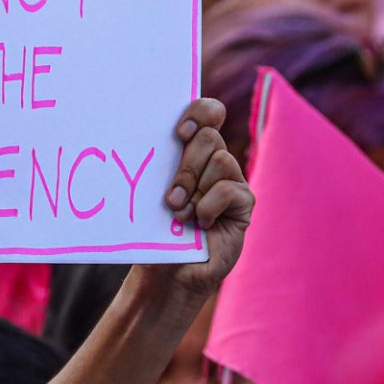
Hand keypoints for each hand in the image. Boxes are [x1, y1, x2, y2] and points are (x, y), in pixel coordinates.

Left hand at [142, 97, 251, 298]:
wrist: (166, 272)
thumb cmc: (154, 231)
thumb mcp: (149, 194)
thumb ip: (156, 166)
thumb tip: (140, 142)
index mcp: (193, 151)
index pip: (208, 113)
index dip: (200, 111)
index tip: (179, 132)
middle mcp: (215, 162)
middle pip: (209, 137)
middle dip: (185, 166)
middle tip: (170, 195)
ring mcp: (232, 182)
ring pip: (220, 160)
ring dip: (193, 189)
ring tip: (179, 213)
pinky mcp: (244, 205)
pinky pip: (229, 190)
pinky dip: (209, 206)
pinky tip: (200, 223)